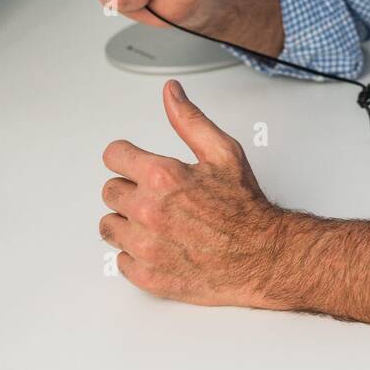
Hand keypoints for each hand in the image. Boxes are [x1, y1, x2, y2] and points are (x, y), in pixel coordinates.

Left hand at [99, 80, 284, 307]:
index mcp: (162, 177)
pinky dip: (135, 252)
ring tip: (156, 220)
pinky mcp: (146, 275)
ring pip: (109, 226)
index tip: (134, 162)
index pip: (114, 156)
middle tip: (156, 194)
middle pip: (109, 191)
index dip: (126, 156)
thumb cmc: (243, 207)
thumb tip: (171, 93)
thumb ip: (189, 119)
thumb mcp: (222, 151)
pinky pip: (120, 259)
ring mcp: (145, 246)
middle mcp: (148, 211)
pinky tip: (159, 243)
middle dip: (130, 188)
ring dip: (127, 221)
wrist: (260, 255)